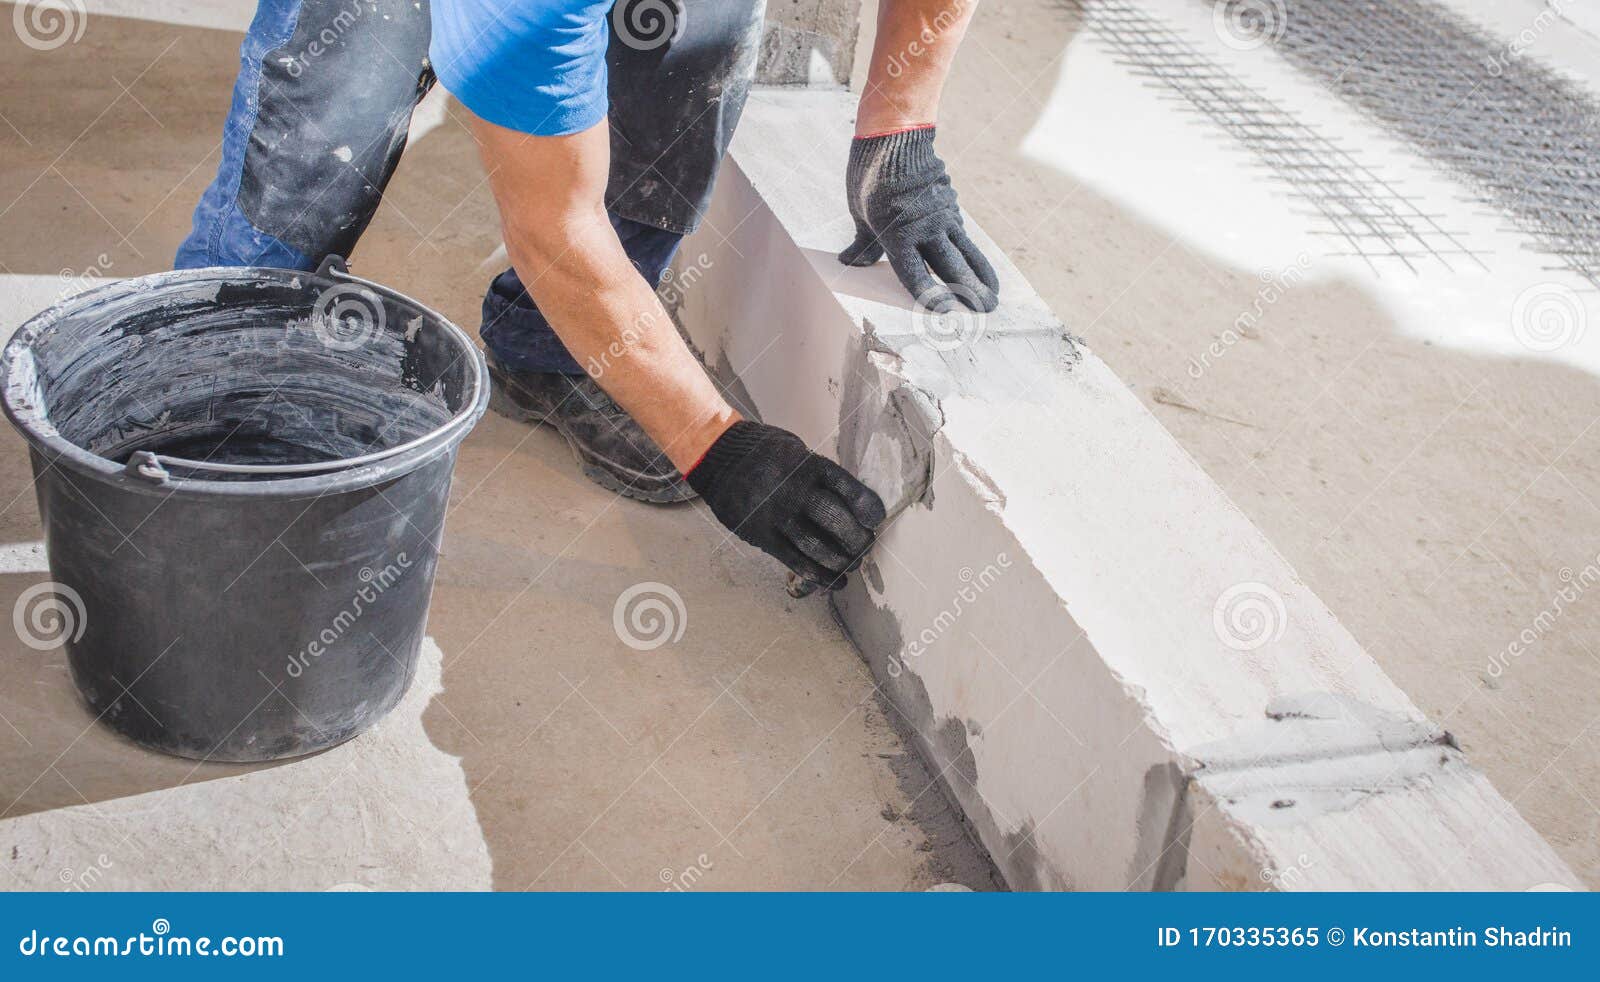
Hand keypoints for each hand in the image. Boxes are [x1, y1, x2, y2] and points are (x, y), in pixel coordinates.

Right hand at [686, 421, 885, 589]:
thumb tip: (853, 505)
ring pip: (816, 546)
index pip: (846, 487)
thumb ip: (821, 475)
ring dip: (840, 562)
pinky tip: (831, 581)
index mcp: (807, 465)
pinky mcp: (762, 535)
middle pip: (835, 520)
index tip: (876, 520)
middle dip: (856, 539)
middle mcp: (793, 490)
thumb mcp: (797, 450)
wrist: (718, 458)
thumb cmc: (765, 452)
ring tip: (850, 566)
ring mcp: (776, 515)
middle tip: (864, 546)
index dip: (867, 506)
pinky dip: (817, 575)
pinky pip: (794, 560)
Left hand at [838, 126, 998, 313]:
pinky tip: (984, 273)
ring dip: (981, 278)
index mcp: (896, 234)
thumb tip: (849, 261)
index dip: (931, 295)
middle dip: (970, 291)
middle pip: (950, 266)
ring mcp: (942, 218)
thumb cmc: (871, 176)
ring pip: (966, 253)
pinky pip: (965, 238)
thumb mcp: (859, 212)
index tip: (947, 312)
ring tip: (995, 298)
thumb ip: (863, 243)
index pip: (915, 273)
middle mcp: (923, 229)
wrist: (896, 137)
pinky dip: (975, 257)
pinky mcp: (951, 208)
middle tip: (988, 310)